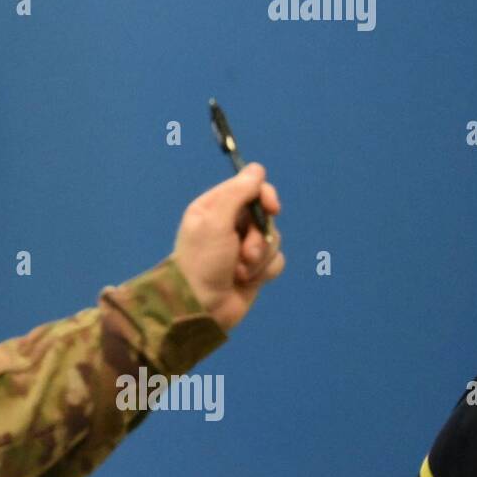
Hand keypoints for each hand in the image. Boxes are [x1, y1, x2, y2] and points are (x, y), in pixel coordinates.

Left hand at [172, 162, 283, 331]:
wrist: (201, 307)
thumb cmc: (202, 261)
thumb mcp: (215, 222)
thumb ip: (237, 194)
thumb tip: (257, 170)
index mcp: (213, 208)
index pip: (248, 188)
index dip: (264, 195)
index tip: (272, 208)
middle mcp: (228, 225)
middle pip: (264, 215)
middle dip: (259, 236)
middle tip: (245, 253)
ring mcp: (242, 247)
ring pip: (273, 239)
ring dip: (259, 257)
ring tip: (239, 271)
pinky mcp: (254, 268)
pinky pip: (275, 261)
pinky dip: (264, 271)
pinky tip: (245, 281)